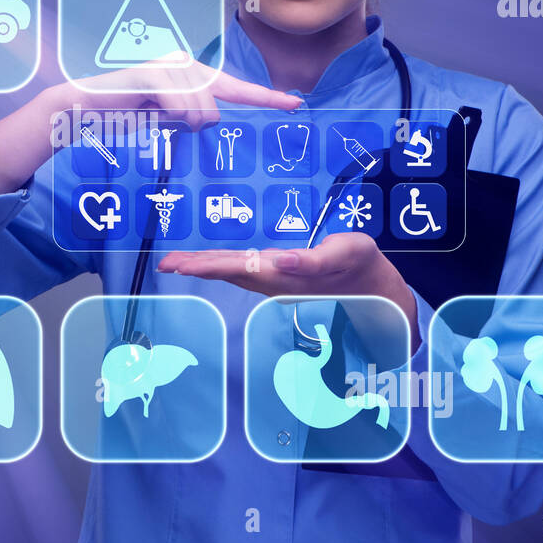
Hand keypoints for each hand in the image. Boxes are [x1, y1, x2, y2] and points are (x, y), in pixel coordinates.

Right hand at [60, 51, 302, 132]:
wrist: (88, 108)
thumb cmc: (129, 114)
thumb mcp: (169, 116)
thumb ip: (194, 113)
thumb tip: (213, 121)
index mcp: (192, 70)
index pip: (236, 87)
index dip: (266, 97)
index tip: (295, 103)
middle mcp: (185, 61)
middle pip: (216, 106)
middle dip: (195, 122)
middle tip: (167, 119)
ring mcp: (170, 65)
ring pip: (201, 111)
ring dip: (179, 123)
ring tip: (153, 115)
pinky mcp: (155, 74)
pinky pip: (182, 108)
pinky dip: (168, 117)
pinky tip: (148, 110)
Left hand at [157, 232, 419, 336]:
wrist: (376, 290)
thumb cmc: (362, 265)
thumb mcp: (348, 252)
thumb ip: (315, 259)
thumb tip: (283, 260)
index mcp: (286, 274)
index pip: (239, 268)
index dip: (208, 266)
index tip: (180, 266)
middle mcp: (275, 281)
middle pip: (229, 273)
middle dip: (197, 268)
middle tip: (165, 264)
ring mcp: (276, 282)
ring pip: (234, 273)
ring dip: (205, 267)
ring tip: (177, 263)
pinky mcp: (280, 278)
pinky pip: (243, 272)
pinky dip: (222, 267)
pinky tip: (208, 264)